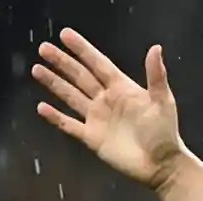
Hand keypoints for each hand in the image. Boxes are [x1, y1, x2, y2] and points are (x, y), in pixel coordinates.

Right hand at [32, 28, 186, 190]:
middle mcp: (107, 101)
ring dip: (54, 83)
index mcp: (123, 89)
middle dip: (62, 62)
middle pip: (80, 77)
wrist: (162, 165)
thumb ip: (156, 76)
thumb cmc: (165, 132)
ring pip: (71, 96)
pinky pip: (69, 125)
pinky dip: (56, 117)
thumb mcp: (162, 101)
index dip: (83, 50)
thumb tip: (156, 48)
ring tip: (37, 69)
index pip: (99, 64)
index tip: (65, 34)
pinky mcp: (92, 138)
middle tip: (44, 48)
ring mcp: (98, 119)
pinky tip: (41, 107)